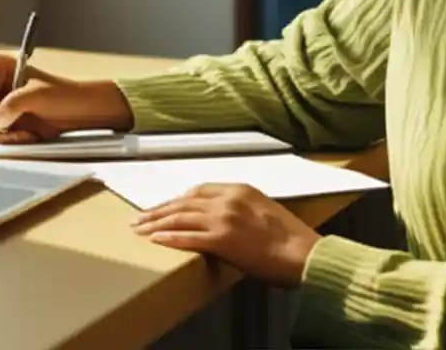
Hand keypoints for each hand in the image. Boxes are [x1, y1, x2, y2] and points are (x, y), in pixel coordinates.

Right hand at [0, 51, 134, 143]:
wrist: (84, 111)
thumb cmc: (65, 96)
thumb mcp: (39, 96)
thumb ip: (13, 104)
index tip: (3, 118)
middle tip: (17, 132)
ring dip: (2, 135)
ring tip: (26, 135)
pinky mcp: (2, 118)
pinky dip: (7, 139)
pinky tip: (26, 136)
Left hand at [131, 183, 319, 287]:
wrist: (306, 255)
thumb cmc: (291, 239)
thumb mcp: (263, 211)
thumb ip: (240, 209)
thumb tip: (220, 219)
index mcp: (239, 189)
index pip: (198, 190)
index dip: (177, 199)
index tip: (164, 206)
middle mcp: (228, 199)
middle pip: (183, 202)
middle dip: (159, 210)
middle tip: (140, 217)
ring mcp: (224, 219)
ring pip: (180, 218)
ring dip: (156, 223)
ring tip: (140, 229)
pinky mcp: (222, 239)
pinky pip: (187, 237)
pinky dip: (169, 238)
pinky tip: (155, 240)